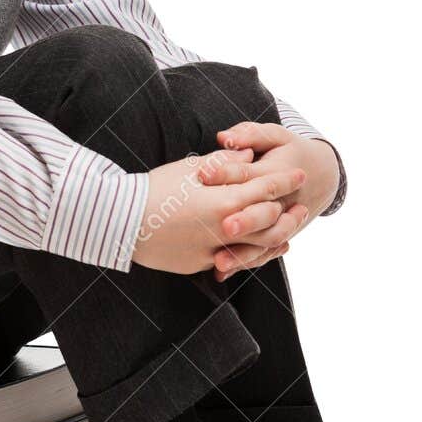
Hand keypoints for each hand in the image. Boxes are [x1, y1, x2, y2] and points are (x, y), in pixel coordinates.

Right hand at [130, 148, 307, 275]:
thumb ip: (224, 163)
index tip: (300, 175)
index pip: (266, 189)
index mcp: (224, 201)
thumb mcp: (189, 169)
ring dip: (275, 240)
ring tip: (287, 234)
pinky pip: (232, 259)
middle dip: (289, 215)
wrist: (121, 222)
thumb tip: (248, 157)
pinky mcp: (200, 264)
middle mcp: (224, 229)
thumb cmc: (154, 189)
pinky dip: (249, 254)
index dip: (286, 181)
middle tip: (301, 207)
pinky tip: (255, 250)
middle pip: (270, 224)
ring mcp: (212, 250)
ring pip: (256, 249)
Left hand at [202, 122, 340, 279]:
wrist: (321, 174)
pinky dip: (242, 263)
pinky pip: (261, 253)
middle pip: (261, 212)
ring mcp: (281, 222)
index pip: (250, 174)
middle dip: (244, 220)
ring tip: (218, 261)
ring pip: (263, 241)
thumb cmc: (290, 152)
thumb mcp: (276, 136)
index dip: (226, 172)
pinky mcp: (276, 237)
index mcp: (277, 172)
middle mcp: (281, 201)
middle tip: (224, 225)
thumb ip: (250, 135)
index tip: (202, 173)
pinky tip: (219, 271)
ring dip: (241, 252)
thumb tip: (224, 138)